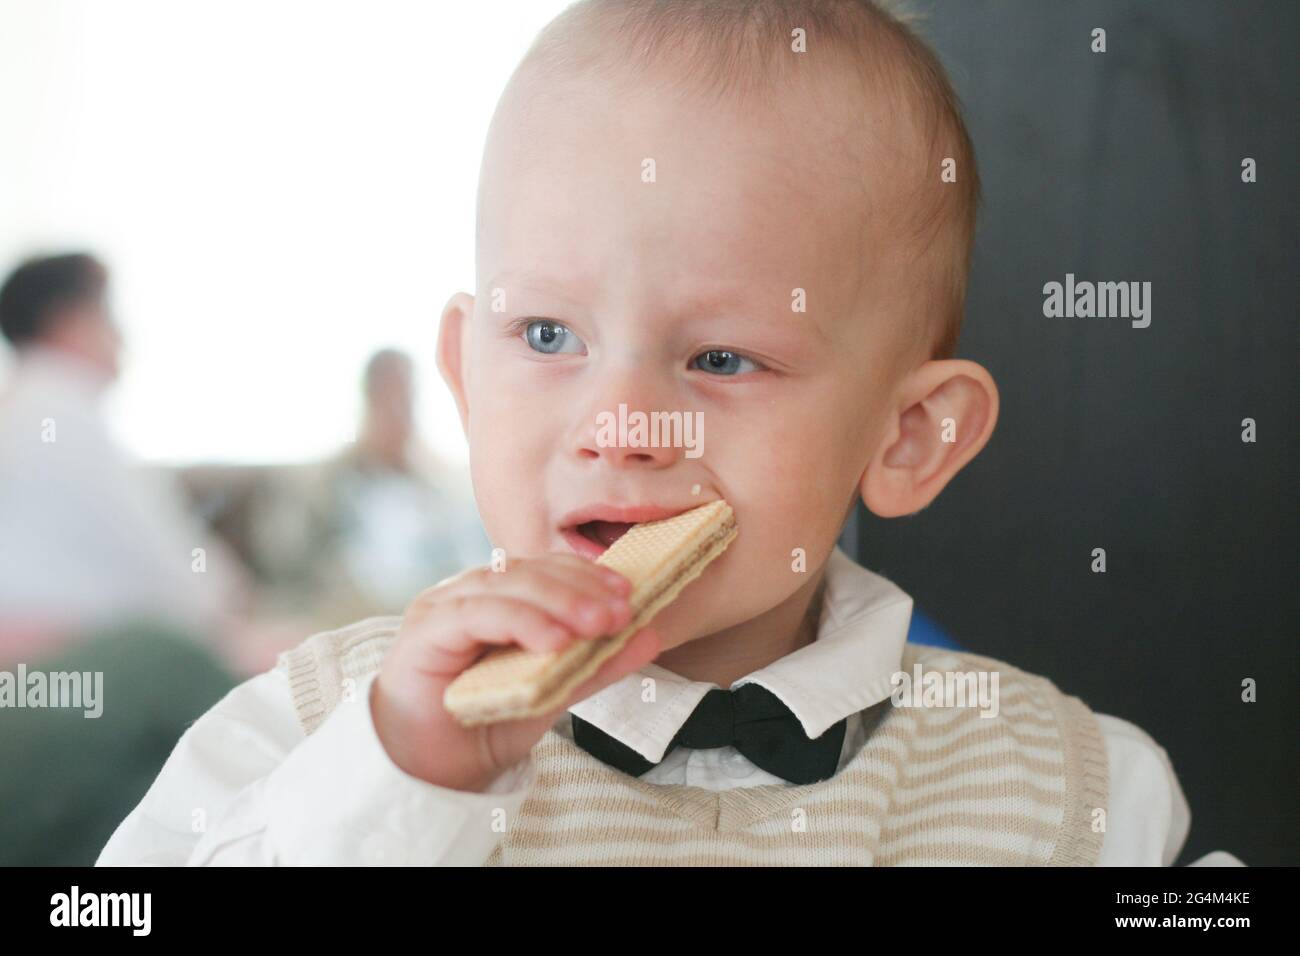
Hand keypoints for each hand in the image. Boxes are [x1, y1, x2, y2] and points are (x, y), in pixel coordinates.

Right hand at [370, 553, 660, 790]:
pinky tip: (554, 642)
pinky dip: (521, 622)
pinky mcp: (427, 630)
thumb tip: (648, 637)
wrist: (430, 771)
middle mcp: (469, 593)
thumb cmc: (484, 724)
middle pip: (531, 572)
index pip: (547, 569)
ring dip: (558, 602)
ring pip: (507, 585)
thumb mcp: (552, 692)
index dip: (588, 576)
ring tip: (597, 627)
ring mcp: (444, 606)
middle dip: (581, 589)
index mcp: (498, 597)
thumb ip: (594, 664)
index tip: (629, 594)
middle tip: (621, 612)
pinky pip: (478, 614)